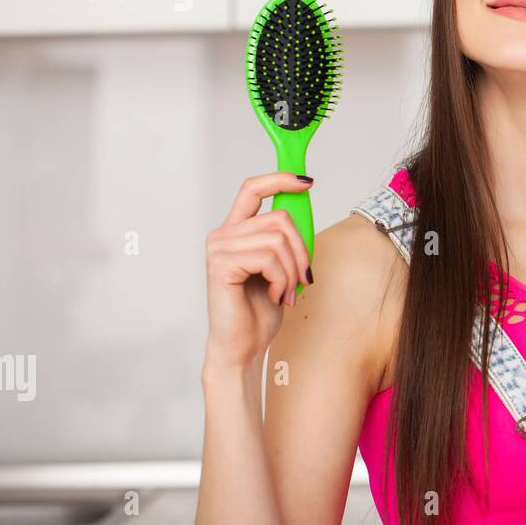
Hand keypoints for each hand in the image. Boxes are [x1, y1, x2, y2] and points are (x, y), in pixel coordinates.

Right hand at [203, 172, 313, 370]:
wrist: (243, 345)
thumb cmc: (260, 309)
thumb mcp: (281, 265)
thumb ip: (285, 238)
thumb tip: (303, 206)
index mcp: (236, 231)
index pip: (252, 188)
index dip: (280, 179)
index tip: (306, 182)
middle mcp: (223, 235)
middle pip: (279, 218)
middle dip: (301, 249)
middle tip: (303, 277)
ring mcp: (219, 249)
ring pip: (277, 239)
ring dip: (292, 270)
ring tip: (286, 291)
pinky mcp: (220, 265)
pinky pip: (268, 259)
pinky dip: (282, 280)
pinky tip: (275, 296)